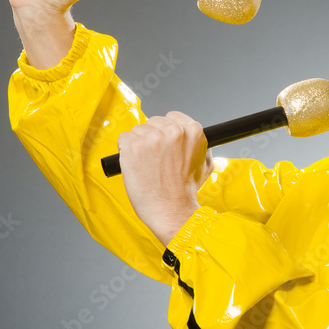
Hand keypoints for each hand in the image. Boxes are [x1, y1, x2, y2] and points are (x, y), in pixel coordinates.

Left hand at [117, 112, 213, 244]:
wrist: (171, 211)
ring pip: (137, 130)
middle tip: (156, 159)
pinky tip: (136, 165)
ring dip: (138, 145)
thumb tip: (190, 136)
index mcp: (193, 131)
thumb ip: (199, 145)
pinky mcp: (133, 147)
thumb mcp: (205, 163)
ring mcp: (152, 138)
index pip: (171, 117)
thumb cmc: (186, 191)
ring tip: (147, 165)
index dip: (165, 131)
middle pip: (152, 122)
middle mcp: (173, 131)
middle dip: (152, 138)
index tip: (164, 144)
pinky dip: (125, 151)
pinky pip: (123, 139)